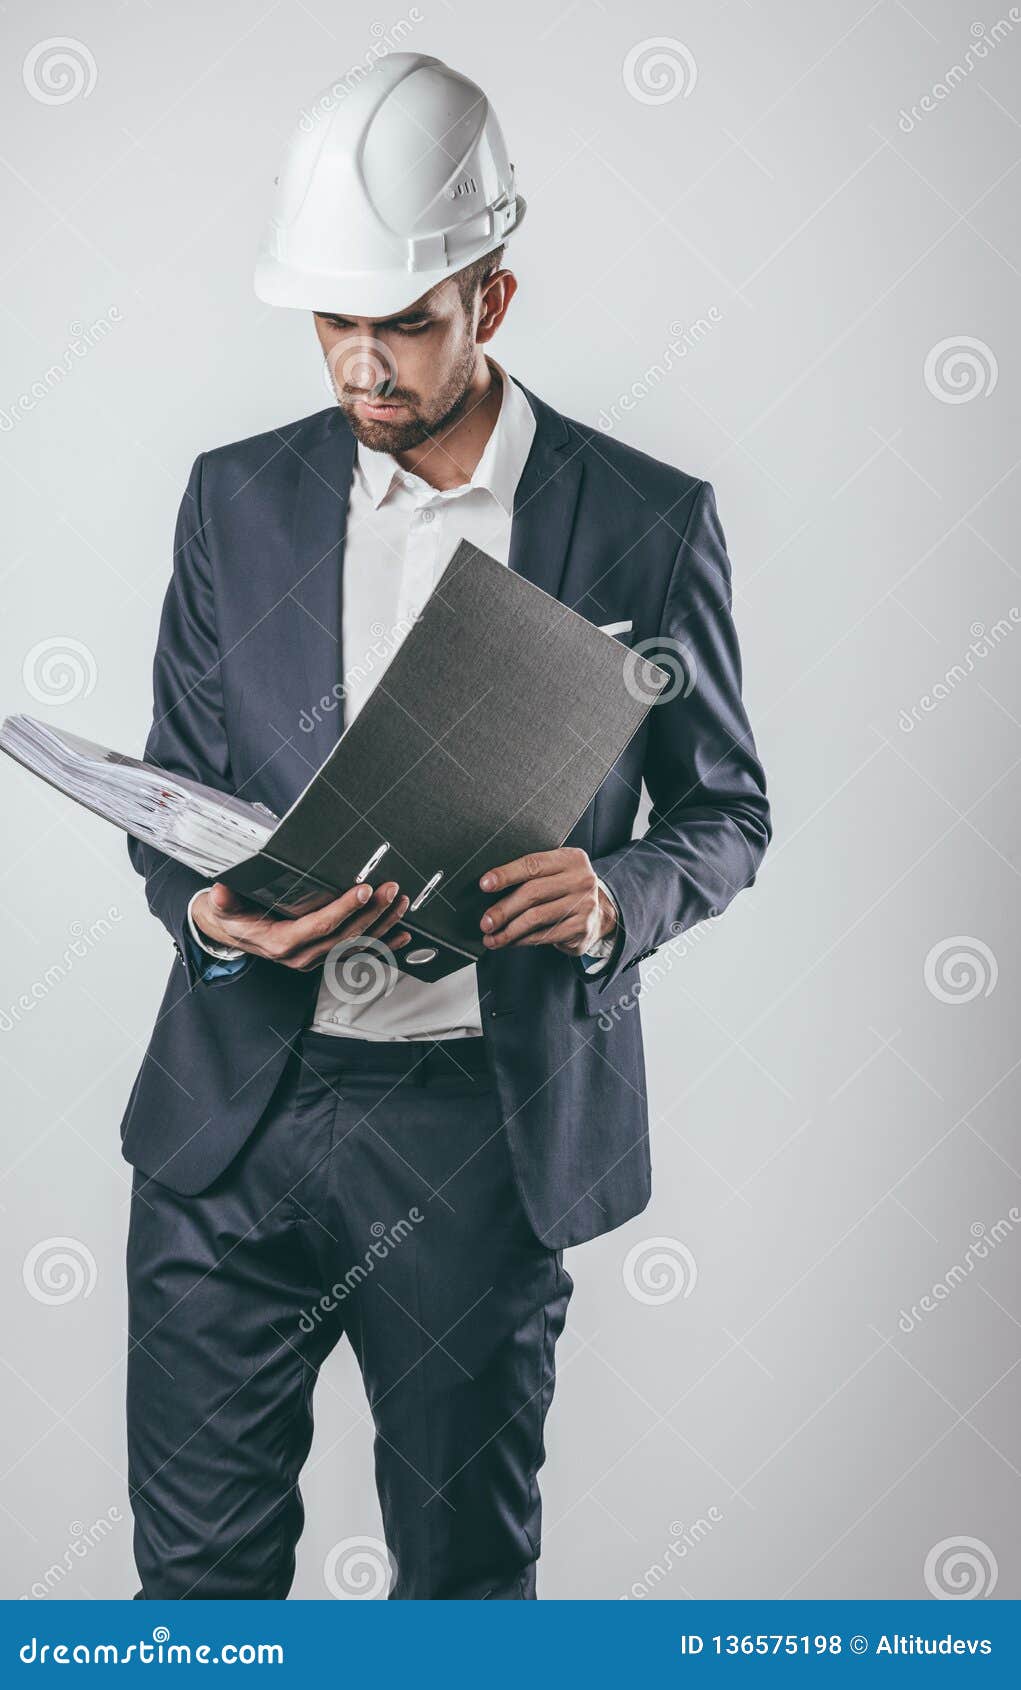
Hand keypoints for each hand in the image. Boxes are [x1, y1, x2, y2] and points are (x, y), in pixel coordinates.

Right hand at [191, 880, 410, 971]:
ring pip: (357, 944)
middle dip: (372, 913)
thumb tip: (219, 892)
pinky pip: (359, 952)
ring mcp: (317, 958)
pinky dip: (383, 943)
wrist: (235, 934)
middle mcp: (303, 956)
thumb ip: (223, 901)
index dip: (343, 909)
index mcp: (282, 943)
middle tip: (391, 890)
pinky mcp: (326, 956)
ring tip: (401, 904)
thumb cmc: (234, 917)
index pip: (320, 926)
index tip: (363, 890)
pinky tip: (403, 934)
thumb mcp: (223, 907)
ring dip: (383, 925)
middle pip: (346, 935)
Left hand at [478, 849, 615, 955]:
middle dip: (504, 910)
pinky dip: (523, 940)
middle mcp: (581, 879)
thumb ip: (531, 873)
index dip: (506, 874)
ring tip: (492, 938)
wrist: (599, 913)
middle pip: (533, 893)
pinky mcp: (582, 928)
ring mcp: (584, 905)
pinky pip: (545, 935)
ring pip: (536, 918)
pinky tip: (511, 941)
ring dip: (509, 931)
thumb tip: (489, 886)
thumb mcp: (555, 871)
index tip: (485, 885)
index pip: (533, 864)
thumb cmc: (565, 889)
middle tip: (485, 922)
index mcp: (571, 858)